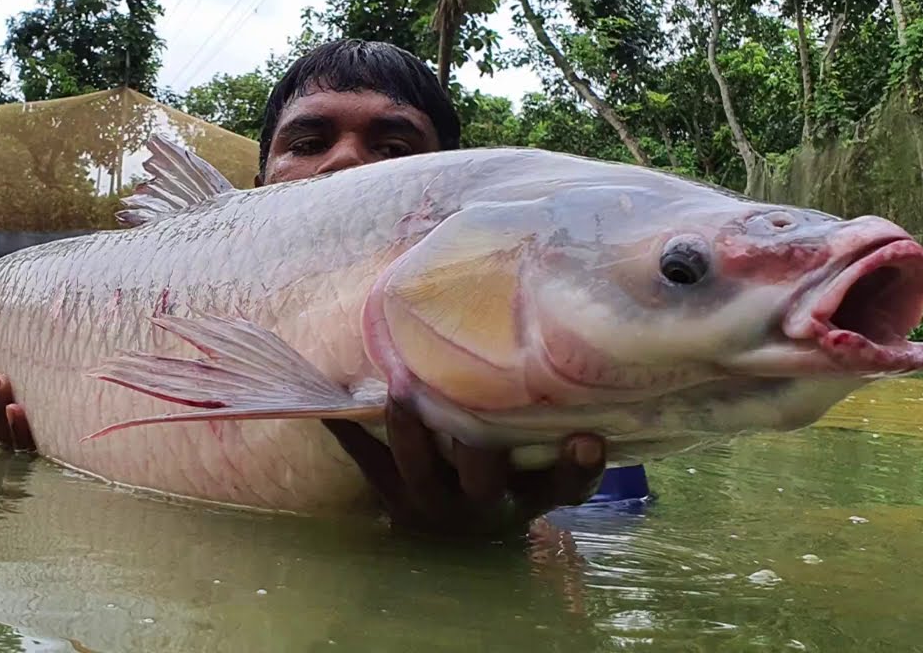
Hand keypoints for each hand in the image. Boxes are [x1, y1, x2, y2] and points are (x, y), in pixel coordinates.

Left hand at [322, 398, 606, 538]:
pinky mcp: (389, 493)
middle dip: (473, 444)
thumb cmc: (508, 488)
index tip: (587, 438)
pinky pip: (366, 461)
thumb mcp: (541, 480)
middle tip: (464, 397)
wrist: (457, 536)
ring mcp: (429, 501)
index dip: (576, 468)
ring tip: (402, 387)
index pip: (562, 488)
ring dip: (409, 429)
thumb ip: (566, 458)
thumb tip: (592, 430)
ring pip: (419, 472)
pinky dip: (348, 431)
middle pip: (481, 480)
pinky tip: (330, 403)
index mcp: (523, 498)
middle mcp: (477, 506)